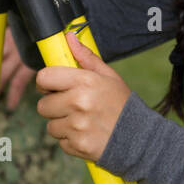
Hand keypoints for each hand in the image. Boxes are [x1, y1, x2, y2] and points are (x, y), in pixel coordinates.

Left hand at [35, 32, 131, 162]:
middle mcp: (79, 102)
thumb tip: (69, 37)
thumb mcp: (109, 77)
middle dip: (54, 106)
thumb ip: (86, 57)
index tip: (53, 87)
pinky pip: (60, 142)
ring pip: (50, 126)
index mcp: (85, 81)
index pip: (44, 77)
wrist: (141, 139)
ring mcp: (77, 126)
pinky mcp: (78, 145)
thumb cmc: (122, 104)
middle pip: (42, 105)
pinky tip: (87, 134)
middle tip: (73, 107)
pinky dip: (70, 140)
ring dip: (62, 125)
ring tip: (83, 122)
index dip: (46, 83)